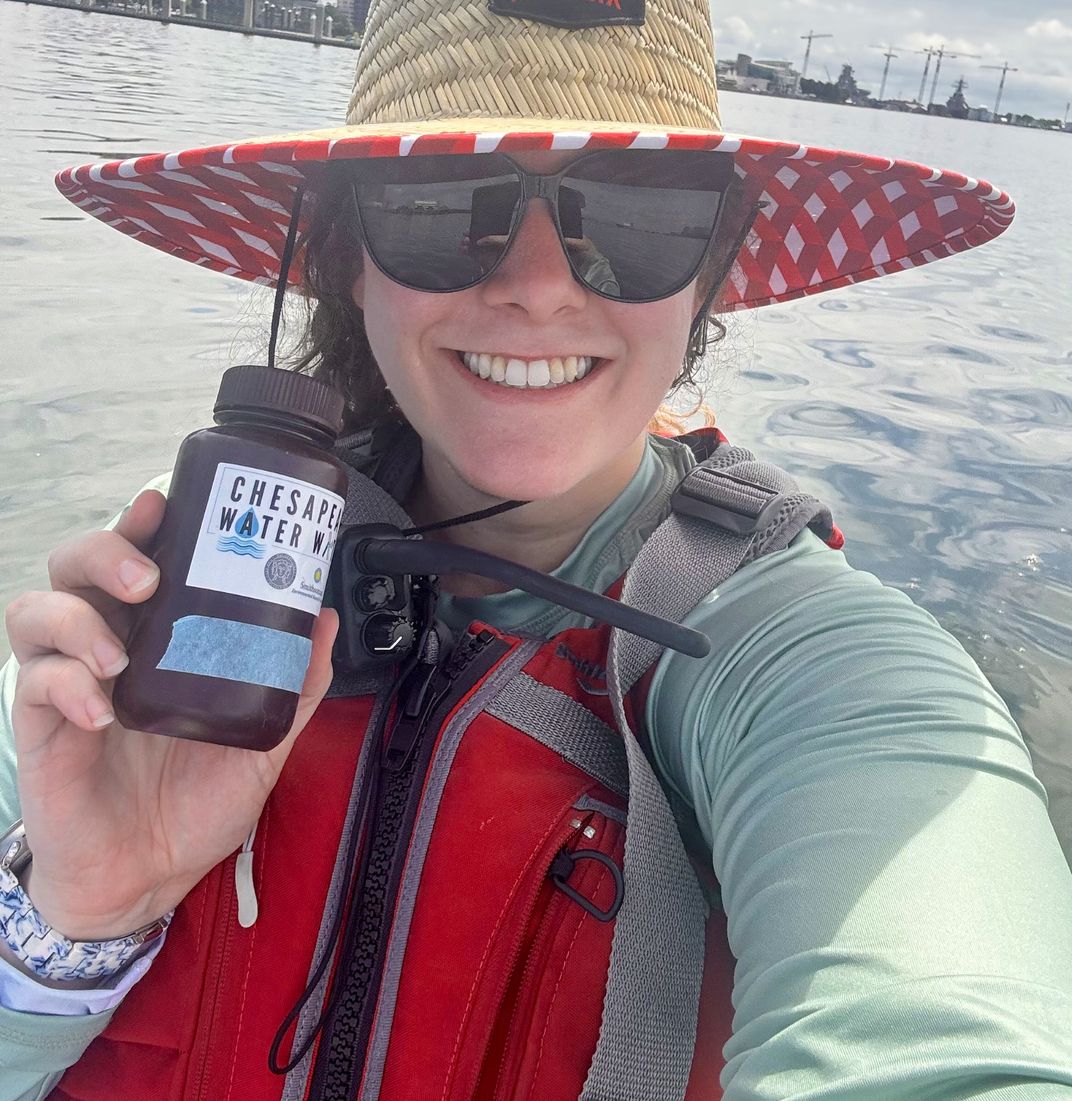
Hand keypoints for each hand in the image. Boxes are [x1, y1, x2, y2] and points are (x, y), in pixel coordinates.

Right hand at [4, 489, 338, 940]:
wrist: (151, 875)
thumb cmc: (199, 801)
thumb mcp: (263, 740)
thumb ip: (293, 683)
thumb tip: (323, 619)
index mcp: (158, 636)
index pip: (138, 558)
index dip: (141, 522)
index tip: (163, 501)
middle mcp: (110, 644)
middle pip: (78, 564)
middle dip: (105, 552)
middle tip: (146, 579)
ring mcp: (70, 680)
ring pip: (38, 608)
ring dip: (77, 617)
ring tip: (120, 654)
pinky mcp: (41, 724)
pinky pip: (35, 681)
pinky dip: (66, 683)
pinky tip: (103, 710)